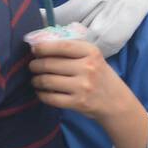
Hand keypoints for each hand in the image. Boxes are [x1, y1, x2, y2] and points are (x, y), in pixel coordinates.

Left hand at [29, 39, 147, 147]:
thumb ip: (72, 49)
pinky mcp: (77, 103)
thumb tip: (41, 44)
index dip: (43, 47)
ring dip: (36, 80)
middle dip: (35, 65)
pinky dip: (41, 95)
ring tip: (35, 80)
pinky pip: (51, 98)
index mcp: (91, 52)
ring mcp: (82, 86)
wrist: (115, 102)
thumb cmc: (99, 76)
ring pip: (47, 81)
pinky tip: (41, 92)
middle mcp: (87, 68)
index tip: (34, 49)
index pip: (61, 46)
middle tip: (32, 66)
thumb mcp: (93, 57)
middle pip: (49, 64)